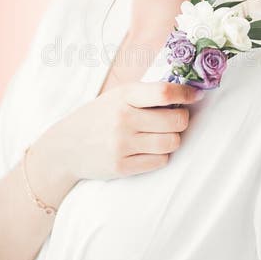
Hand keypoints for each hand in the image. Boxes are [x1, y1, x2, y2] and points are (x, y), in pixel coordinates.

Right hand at [43, 80, 203, 182]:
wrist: (65, 147)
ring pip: (171, 143)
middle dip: (181, 121)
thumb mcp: (116, 97)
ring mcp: (122, 144)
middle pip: (176, 121)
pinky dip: (160, 156)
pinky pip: (160, 161)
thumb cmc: (98, 118)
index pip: (164, 92)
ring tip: (160, 136)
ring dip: (172, 140)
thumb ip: (145, 95)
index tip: (195, 96)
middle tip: (174, 120)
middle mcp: (123, 119)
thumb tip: (186, 94)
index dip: (186, 94)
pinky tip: (148, 150)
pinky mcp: (122, 166)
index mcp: (123, 96)